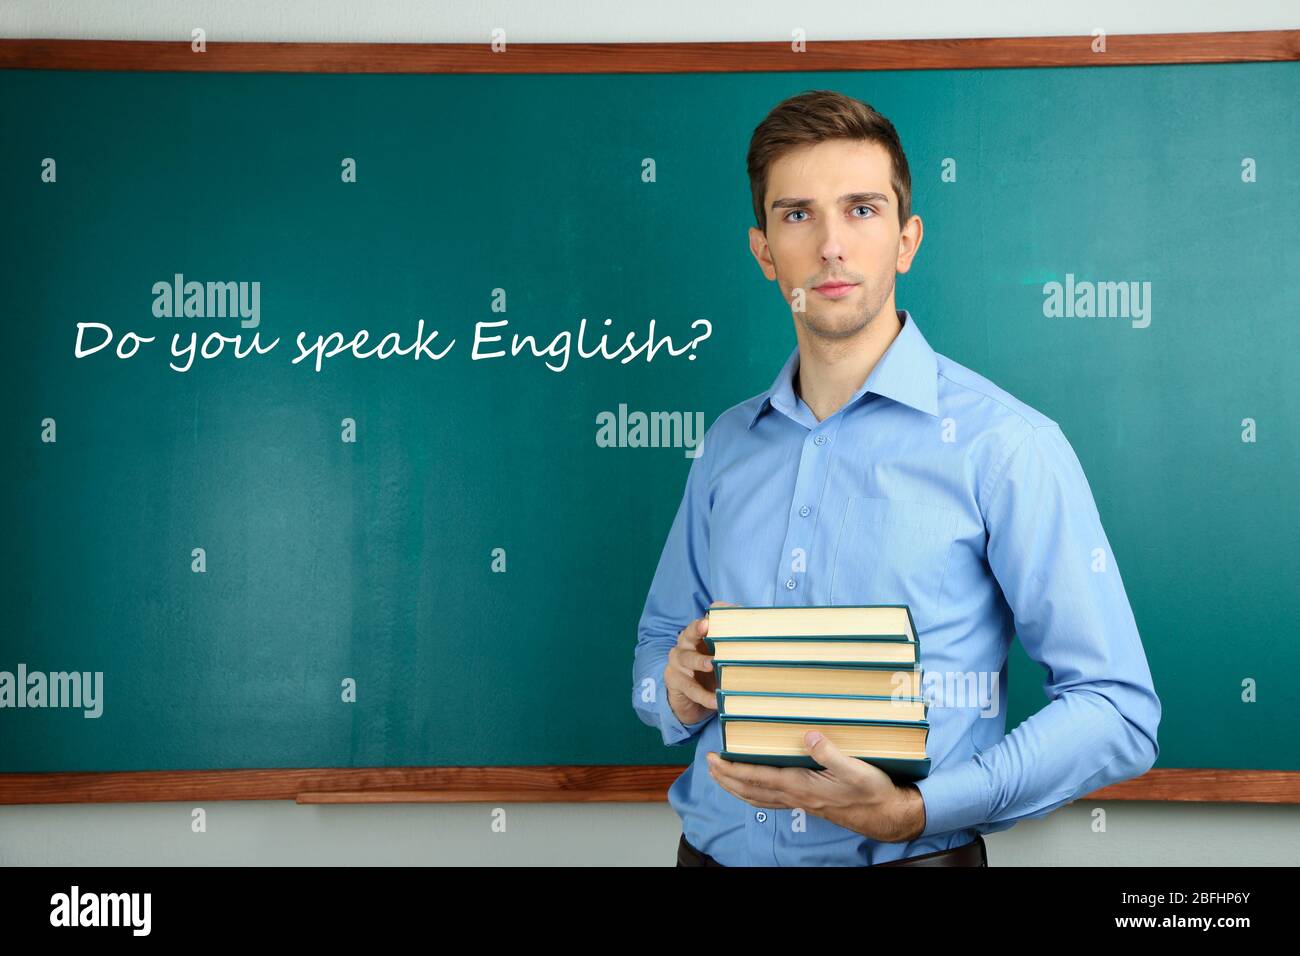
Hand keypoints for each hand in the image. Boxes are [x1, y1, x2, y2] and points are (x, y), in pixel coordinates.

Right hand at [664, 600, 737, 725]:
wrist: (691, 702)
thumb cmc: (711, 674)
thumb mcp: (722, 660)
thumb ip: (735, 647)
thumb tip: (755, 632)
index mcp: (698, 636)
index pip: (703, 623)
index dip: (708, 618)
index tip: (712, 616)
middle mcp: (685, 645)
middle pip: (689, 633)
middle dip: (697, 629)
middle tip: (706, 626)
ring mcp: (677, 662)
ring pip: (687, 658)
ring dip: (699, 661)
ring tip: (712, 665)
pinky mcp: (674, 681)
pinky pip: (690, 687)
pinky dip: (704, 695)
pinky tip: (716, 701)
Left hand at [706, 730, 926, 842]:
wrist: (885, 814)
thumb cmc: (871, 791)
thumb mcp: (856, 768)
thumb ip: (831, 752)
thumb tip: (808, 735)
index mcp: (802, 785)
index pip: (758, 777)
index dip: (734, 769)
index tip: (715, 759)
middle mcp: (796, 796)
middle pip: (751, 789)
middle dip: (727, 778)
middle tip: (708, 765)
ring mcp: (800, 802)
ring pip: (758, 797)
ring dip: (735, 788)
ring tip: (720, 777)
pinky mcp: (807, 802)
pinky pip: (771, 800)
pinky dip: (754, 795)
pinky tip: (751, 790)